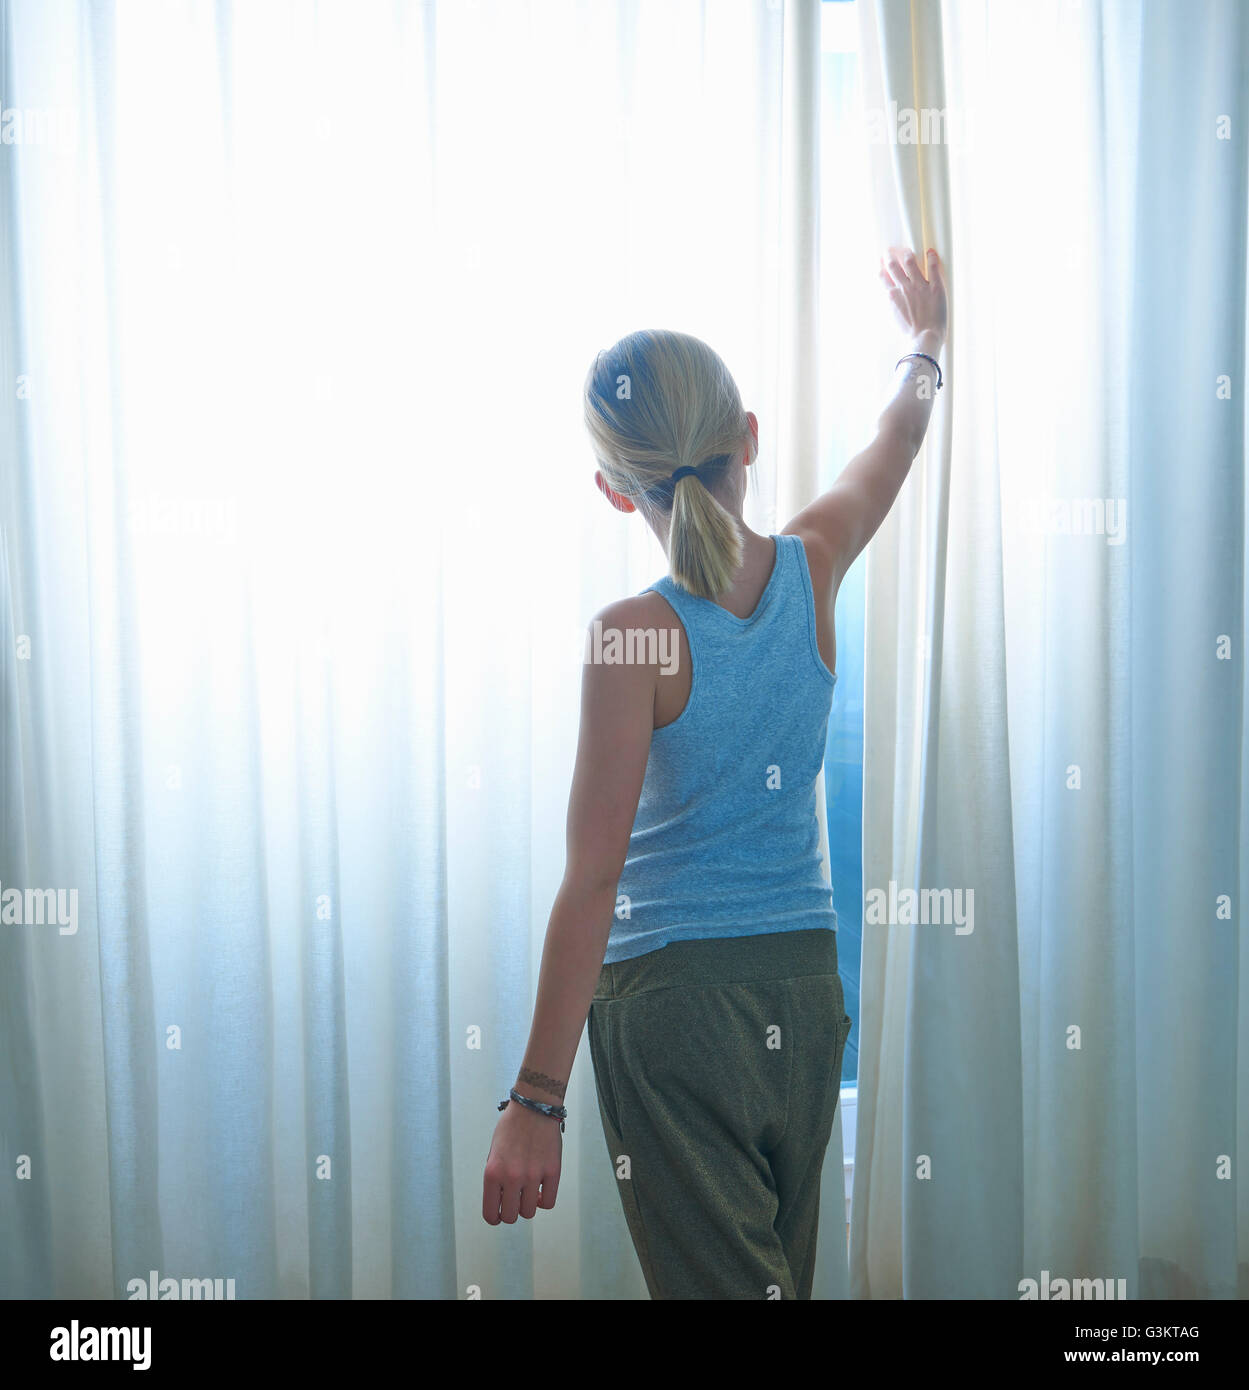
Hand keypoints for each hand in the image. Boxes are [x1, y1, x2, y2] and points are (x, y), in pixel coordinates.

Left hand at [482, 1097, 562, 1223]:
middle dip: (512, 1212)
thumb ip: (496, 1177)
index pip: (491, 1213)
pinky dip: (544, 1200)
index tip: (498, 1215)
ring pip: (530, 1211)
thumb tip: (502, 1201)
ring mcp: (534, 1175)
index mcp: (493, 1172)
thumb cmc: (511, 1127)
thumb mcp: (493, 1152)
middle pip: (511, 1217)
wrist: (534, 1106)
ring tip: (529, 1192)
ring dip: (528, 1205)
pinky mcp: (553, 1171)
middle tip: (514, 1201)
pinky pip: (548, 1202)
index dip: (494, 1218)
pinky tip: (541, 1189)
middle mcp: (512, 1177)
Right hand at [879, 246, 946, 347]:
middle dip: (889, 255)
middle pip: (893, 265)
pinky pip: (933, 267)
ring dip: (907, 254)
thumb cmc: (909, 332)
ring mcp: (919, 285)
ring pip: (910, 262)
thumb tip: (888, 294)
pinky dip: (931, 257)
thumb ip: (890, 302)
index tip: (881, 264)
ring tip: (907, 251)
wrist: (924, 338)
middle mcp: (904, 287)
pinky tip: (930, 252)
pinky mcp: (935, 287)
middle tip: (889, 251)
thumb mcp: (893, 317)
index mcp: (892, 296)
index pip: (883, 276)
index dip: (881, 268)